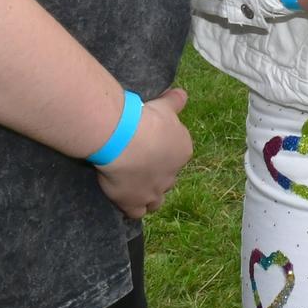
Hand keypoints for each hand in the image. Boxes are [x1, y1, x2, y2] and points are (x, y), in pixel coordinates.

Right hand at [95, 87, 193, 219]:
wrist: (124, 139)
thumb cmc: (145, 119)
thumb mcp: (164, 106)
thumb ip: (175, 101)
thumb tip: (182, 94)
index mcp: (183, 151)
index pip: (177, 155)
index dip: (164, 152)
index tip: (150, 146)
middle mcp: (172, 175)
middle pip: (168, 179)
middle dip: (158, 174)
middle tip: (141, 165)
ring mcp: (154, 192)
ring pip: (157, 201)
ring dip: (149, 196)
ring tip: (135, 186)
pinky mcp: (134, 203)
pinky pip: (137, 213)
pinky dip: (133, 208)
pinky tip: (124, 200)